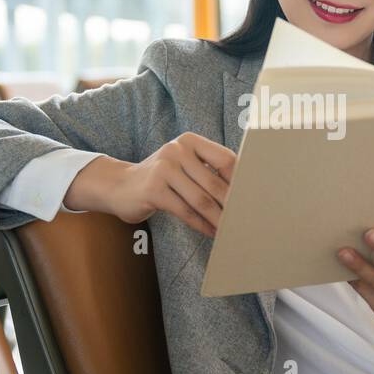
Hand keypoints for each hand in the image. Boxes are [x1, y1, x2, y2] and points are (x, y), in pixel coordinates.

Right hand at [102, 132, 236, 234]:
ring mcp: (163, 169)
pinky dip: (201, 224)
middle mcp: (177, 150)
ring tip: (230, 230)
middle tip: (246, 220)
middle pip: (214, 182)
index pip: (225, 159)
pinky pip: (185, 211)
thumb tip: (244, 191)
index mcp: (190, 141)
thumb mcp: (184, 165)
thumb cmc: (161, 178)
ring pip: (201, 199)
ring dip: (218, 219)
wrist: (119, 186)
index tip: (253, 198)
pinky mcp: (153, 190)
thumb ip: (209, 171)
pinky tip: (211, 232)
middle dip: (232, 205)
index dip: (241, 180)